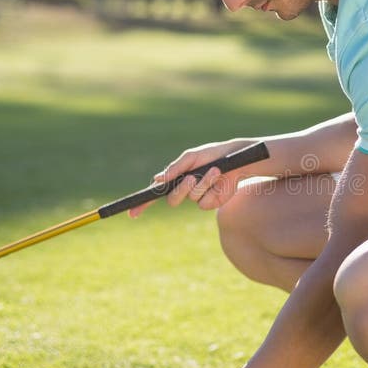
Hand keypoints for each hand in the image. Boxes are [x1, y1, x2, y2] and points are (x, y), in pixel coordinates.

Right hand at [129, 138, 253, 216]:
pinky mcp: (210, 203)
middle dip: (181, 189)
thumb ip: (175, 168)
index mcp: (175, 179)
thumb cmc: (212, 155)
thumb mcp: (191, 157)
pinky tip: (219, 180)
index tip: (132, 213)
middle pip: (172, 200)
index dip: (143, 205)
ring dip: (202, 183)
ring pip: (191, 198)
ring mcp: (197, 197)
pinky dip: (211, 188)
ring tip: (214, 170)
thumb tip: (157, 180)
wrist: (235, 160)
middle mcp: (184, 190)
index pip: (155, 194)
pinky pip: (204, 202)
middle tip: (191, 178)